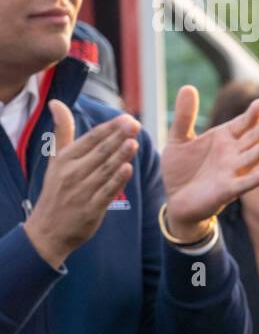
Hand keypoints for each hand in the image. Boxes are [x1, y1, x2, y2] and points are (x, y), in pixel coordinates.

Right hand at [24, 100, 140, 268]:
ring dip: (120, 156)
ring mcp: (82, 191)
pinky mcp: (91, 208)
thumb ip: (63, 131)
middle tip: (134, 124)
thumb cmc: (56, 189)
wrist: (47, 230)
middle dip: (118, 138)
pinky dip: (117, 181)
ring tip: (134, 142)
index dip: (110, 128)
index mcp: (65, 159)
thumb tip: (56, 102)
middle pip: (99, 152)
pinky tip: (128, 169)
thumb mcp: (56, 159)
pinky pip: (106, 192)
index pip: (90, 139)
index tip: (126, 117)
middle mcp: (72, 173)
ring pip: (105, 171)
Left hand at [161, 86, 258, 238]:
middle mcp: (232, 154)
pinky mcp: (226, 191)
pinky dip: (254, 180)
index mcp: (224, 139)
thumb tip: (188, 87)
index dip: (252, 114)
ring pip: (251, 159)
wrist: (175, 200)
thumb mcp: (178, 139)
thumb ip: (185, 116)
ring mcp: (232, 172)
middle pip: (252, 139)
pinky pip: (242, 185)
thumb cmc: (181, 170)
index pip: (243, 123)